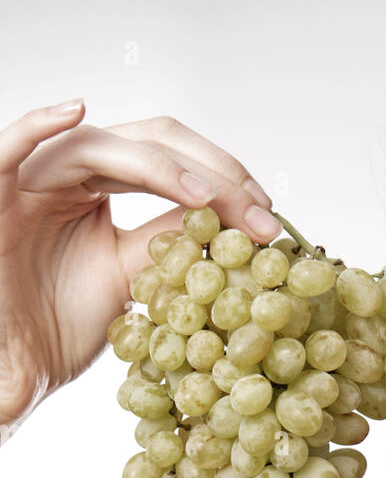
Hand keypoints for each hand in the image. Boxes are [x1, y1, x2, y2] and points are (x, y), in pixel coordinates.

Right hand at [0, 101, 281, 428]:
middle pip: (150, 143)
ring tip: (206, 195)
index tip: (268, 218)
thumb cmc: (56, 326)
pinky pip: (10, 147)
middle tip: (257, 209)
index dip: (224, 181)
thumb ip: (168, 243)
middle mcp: (71, 174)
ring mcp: (34, 178)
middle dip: (211, 172)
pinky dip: (37, 124)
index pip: (173, 164)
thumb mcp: (130, 279)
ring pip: (101, 146)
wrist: (10, 366)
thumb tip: (227, 221)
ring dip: (160, 165)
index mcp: (101, 188)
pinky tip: (76, 111)